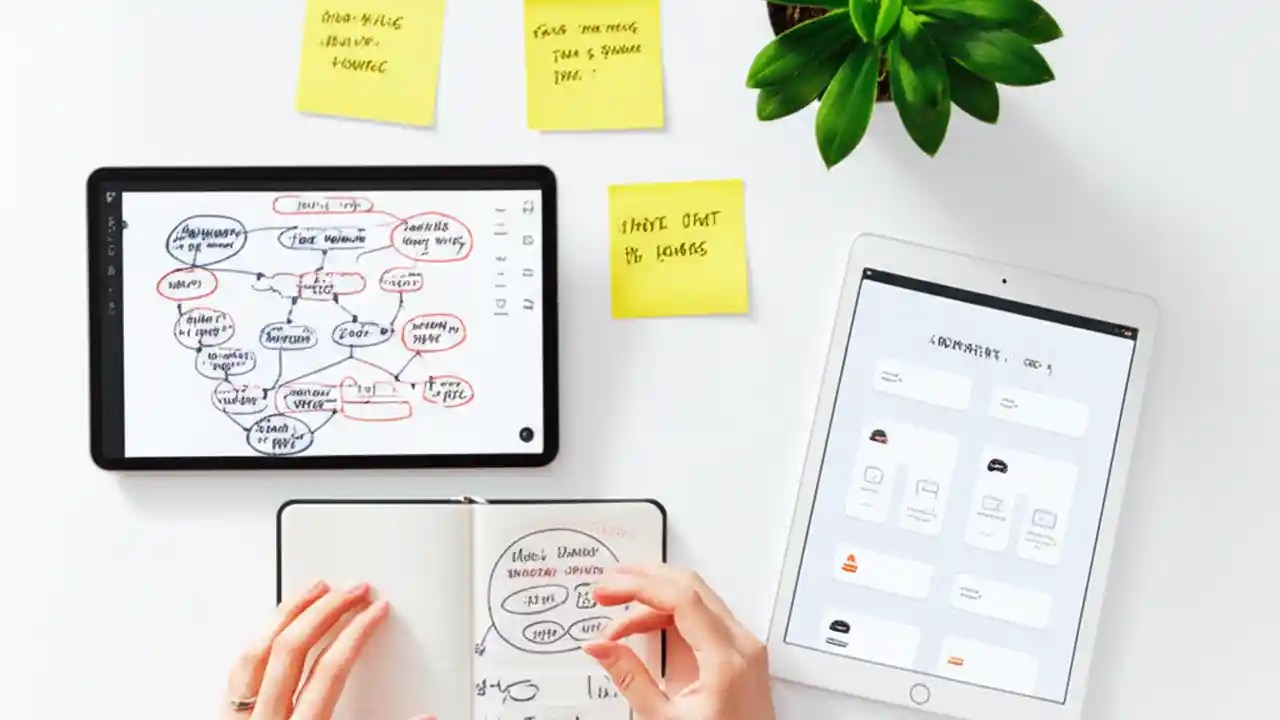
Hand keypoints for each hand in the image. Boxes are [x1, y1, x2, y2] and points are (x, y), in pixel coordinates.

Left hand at [221, 580, 432, 719]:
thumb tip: (425, 717)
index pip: (330, 672)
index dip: (355, 635)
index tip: (375, 613)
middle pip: (292, 652)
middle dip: (326, 612)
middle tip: (353, 591)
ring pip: (257, 653)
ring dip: (288, 614)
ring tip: (314, 591)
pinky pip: (238, 672)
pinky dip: (260, 639)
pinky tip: (275, 627)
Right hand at [583, 565, 776, 719]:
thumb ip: (630, 679)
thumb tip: (599, 647)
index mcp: (726, 661)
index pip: (682, 599)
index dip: (639, 586)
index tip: (608, 588)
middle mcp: (742, 644)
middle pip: (689, 587)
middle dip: (643, 580)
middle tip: (606, 588)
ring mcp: (744, 645)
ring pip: (695, 598)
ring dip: (652, 599)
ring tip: (615, 620)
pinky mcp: (738, 650)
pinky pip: (701, 616)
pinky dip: (668, 616)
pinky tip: (640, 628)